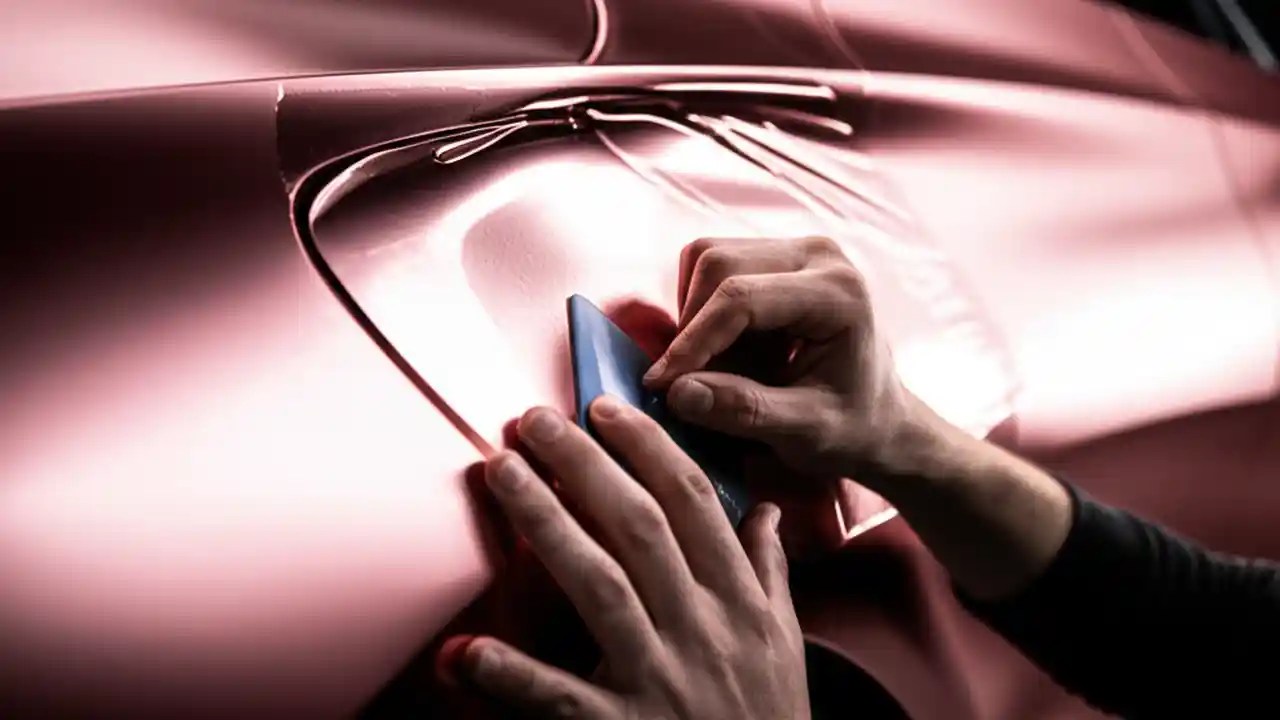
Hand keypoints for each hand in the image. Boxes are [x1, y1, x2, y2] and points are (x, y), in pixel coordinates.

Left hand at [438, 399, 809, 718]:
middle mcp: (702, 630)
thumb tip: (765, 511)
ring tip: (501, 474)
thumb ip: (768, 573)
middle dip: (585, 465)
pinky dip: (514, 677)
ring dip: (547, 524)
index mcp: (740, 601)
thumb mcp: (784, 642)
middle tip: (533, 421)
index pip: (693, 503)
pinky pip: (563, 699)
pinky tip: (466, 650)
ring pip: (601, 586)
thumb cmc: (767, 716)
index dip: (648, 448)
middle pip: (640, 528)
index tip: (605, 407)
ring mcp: (661, 680)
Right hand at [644, 237, 1072, 598]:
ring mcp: (798, 248)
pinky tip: (730, 349)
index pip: (742, 299)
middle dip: (692, 327)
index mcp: (838, 292)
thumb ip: (744, 411)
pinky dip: (704, 308)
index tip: (660, 386)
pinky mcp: (777, 254)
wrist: (878, 418)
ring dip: (695, 316)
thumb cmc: (851, 429)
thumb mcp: (804, 433)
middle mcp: (819, 253)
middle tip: (691, 383)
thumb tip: (677, 392)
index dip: (693, 342)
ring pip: (708, 258)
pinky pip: (712, 264)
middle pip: (718, 264)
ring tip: (720, 367)